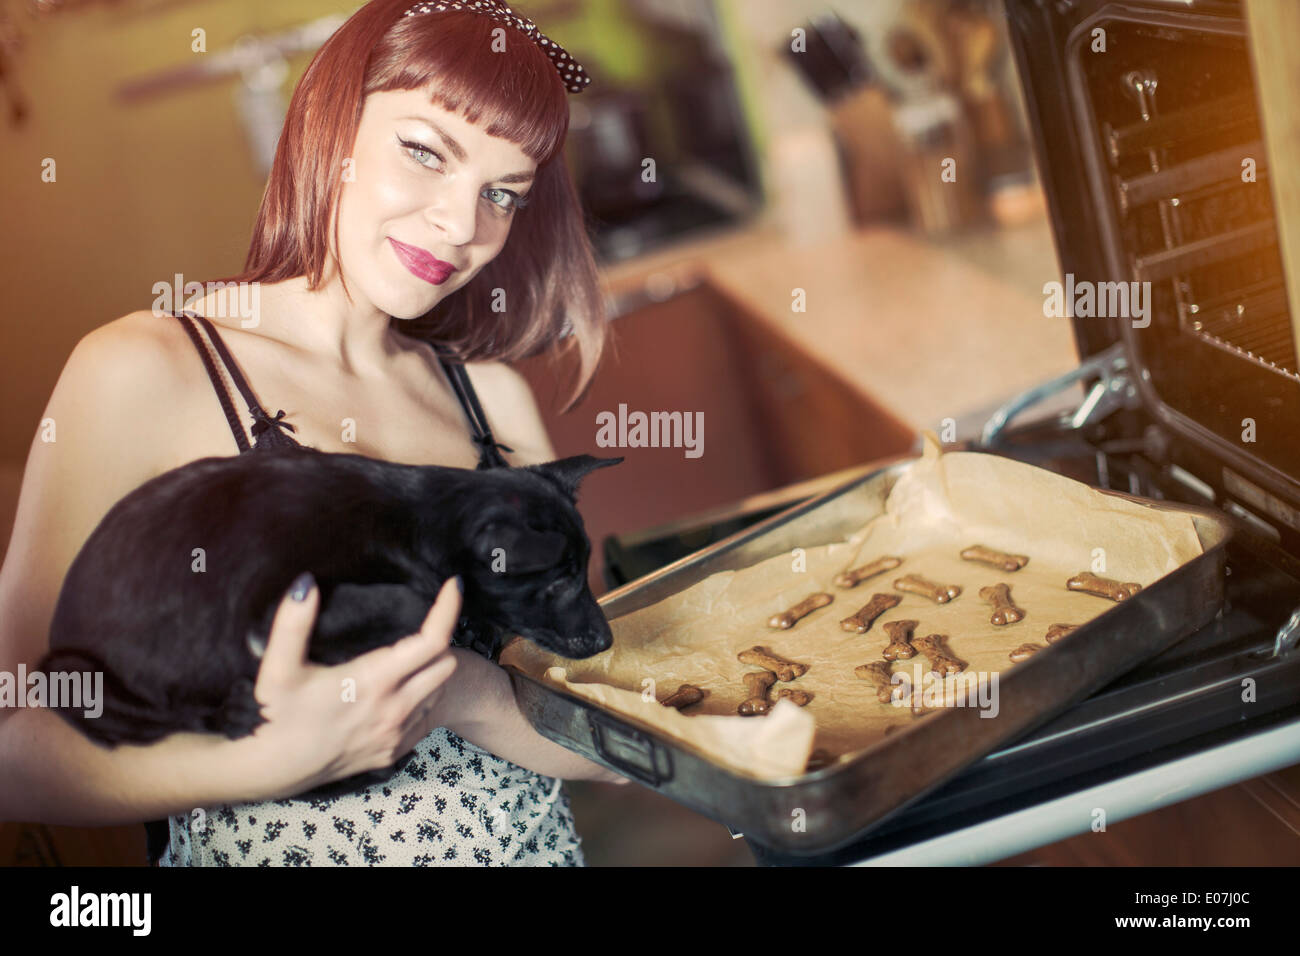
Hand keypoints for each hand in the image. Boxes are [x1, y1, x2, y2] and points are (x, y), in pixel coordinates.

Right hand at [246, 574, 461, 798]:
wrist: (275, 770)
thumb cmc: (277, 715)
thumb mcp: (278, 667)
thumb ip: (292, 623)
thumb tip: (307, 584)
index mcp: (374, 682)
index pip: (432, 640)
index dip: (448, 609)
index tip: (453, 585)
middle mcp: (395, 709)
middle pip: (446, 664)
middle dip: (439, 641)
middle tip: (420, 627)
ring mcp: (397, 734)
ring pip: (438, 691)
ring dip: (431, 671)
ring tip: (410, 656)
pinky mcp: (394, 751)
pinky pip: (424, 718)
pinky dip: (421, 699)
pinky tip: (399, 690)